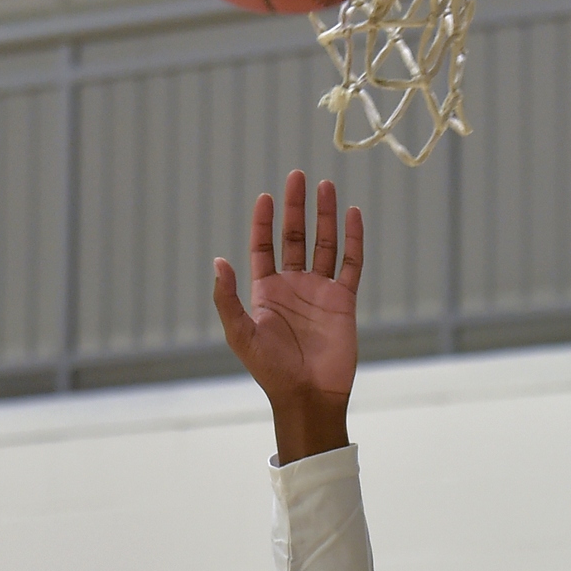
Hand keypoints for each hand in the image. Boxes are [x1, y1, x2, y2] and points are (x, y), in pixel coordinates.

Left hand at [213, 170, 362, 464]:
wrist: (308, 394)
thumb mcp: (241, 333)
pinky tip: (351, 214)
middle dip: (295, 208)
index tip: (265, 197)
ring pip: (323, 244)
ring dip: (324, 216)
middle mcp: (292, 286)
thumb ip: (227, 298)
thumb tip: (217, 261)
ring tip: (325, 185)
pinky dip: (352, 238)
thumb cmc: (270, 369)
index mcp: (265, 292)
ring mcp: (320, 291)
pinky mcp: (344, 300)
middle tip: (297, 176)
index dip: (263, 222)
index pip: (263, 247)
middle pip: (294, 237)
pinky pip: (351, 263)